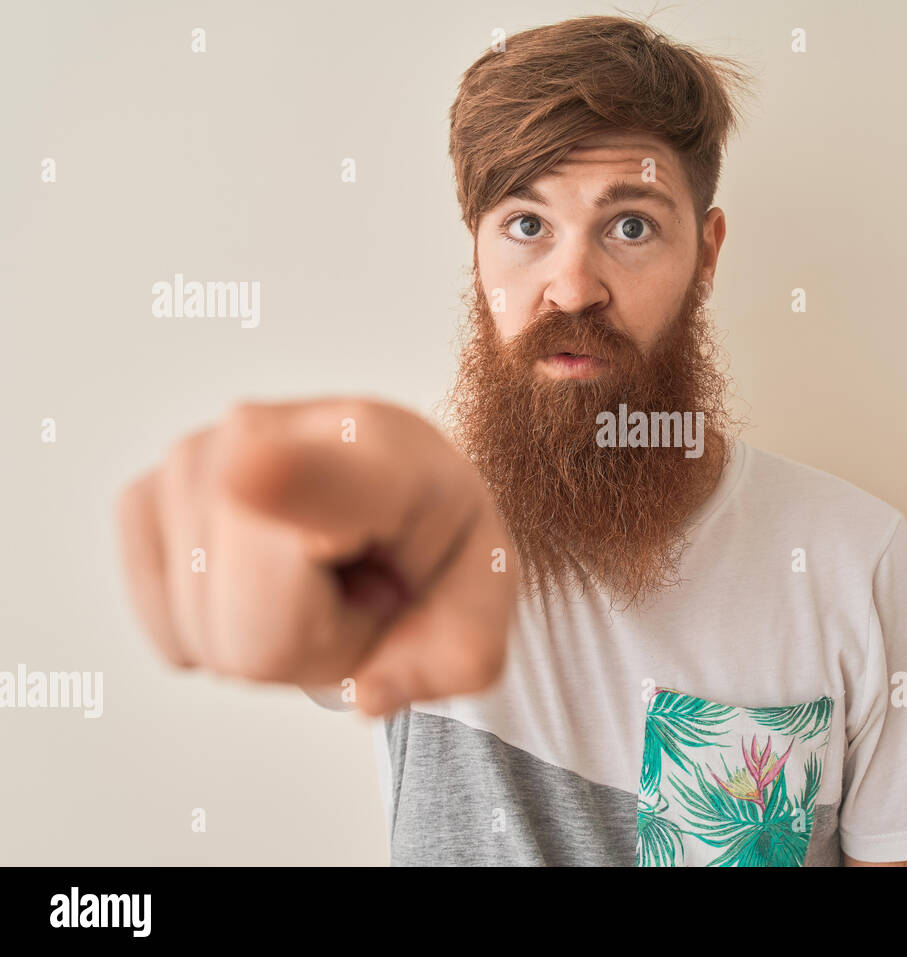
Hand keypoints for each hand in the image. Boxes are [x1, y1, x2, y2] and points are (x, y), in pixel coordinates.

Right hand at [114, 397, 517, 715]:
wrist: (393, 485)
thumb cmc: (435, 539)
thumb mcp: (484, 599)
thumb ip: (458, 657)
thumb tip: (369, 693)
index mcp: (379, 452)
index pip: (314, 473)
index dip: (283, 485)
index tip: (254, 474)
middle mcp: (267, 434)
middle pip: (255, 637)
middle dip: (317, 649)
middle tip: (362, 591)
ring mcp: (192, 459)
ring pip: (208, 642)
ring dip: (269, 636)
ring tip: (317, 575)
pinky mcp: (143, 493)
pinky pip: (169, 629)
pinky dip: (219, 628)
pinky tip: (263, 576)